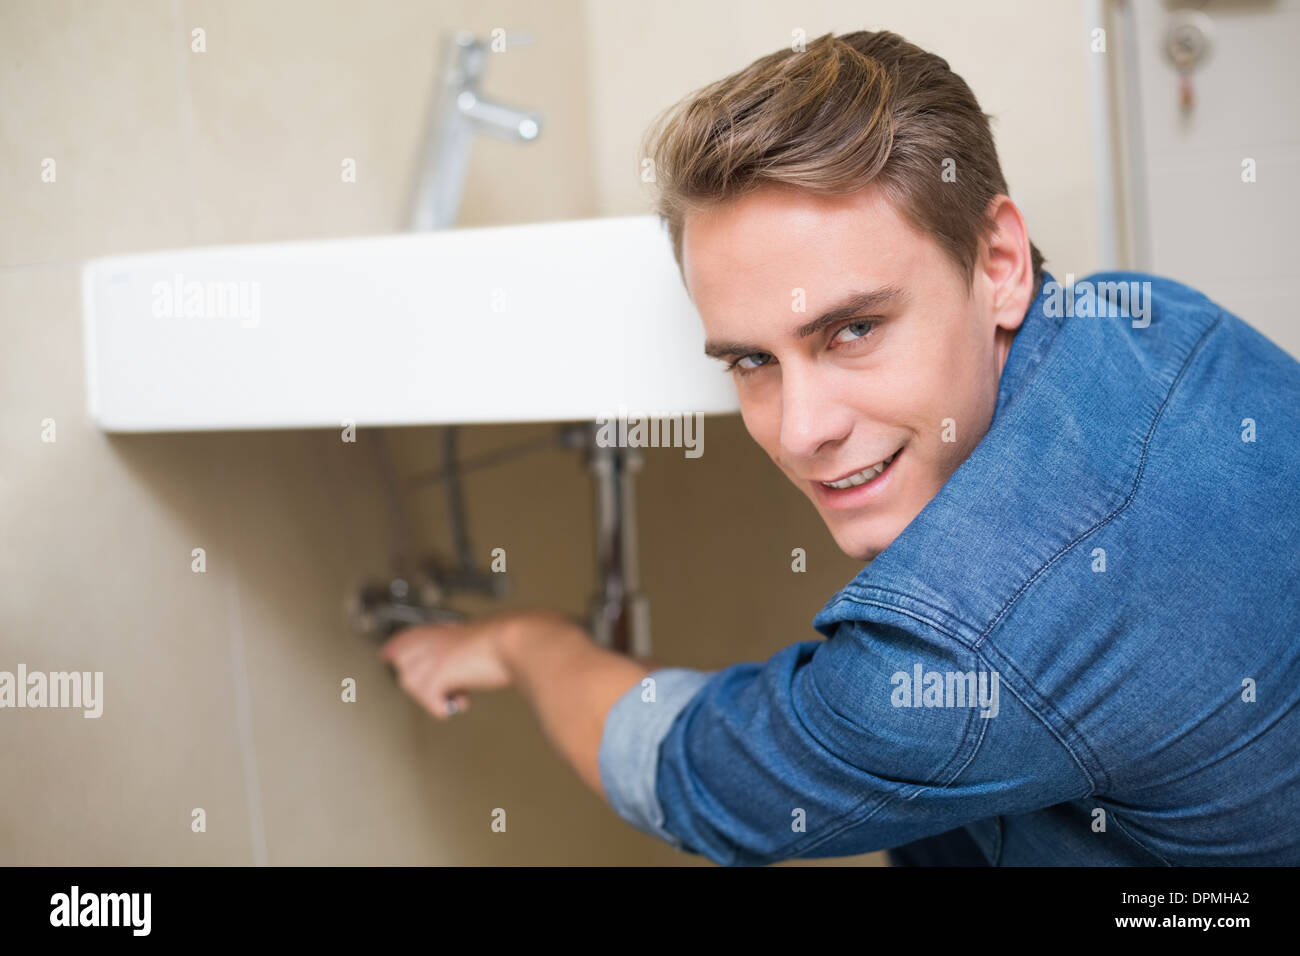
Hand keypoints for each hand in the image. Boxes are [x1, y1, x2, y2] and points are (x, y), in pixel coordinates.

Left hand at [376, 609, 568, 719]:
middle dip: (422, 682)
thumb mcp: (488, 634)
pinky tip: (463, 700)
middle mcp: (432, 641)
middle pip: (402, 666)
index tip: (387, 655)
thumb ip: (474, 644)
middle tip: (448, 687)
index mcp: (444, 629)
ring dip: (434, 695)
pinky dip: (445, 708)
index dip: (396, 648)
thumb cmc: (515, 637)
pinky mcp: (437, 676)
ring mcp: (432, 658)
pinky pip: (430, 701)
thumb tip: (484, 652)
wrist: (521, 640)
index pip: (406, 637)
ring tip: (459, 693)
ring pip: (411, 684)